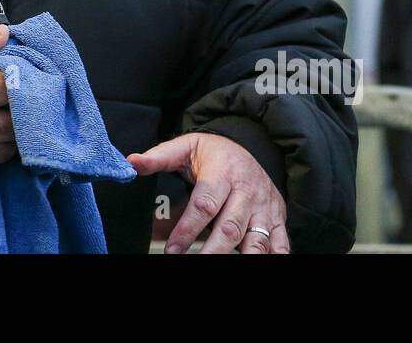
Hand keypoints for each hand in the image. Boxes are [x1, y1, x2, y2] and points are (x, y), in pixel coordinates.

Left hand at [129, 132, 288, 253]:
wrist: (251, 144)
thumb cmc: (214, 152)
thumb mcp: (185, 146)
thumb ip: (159, 157)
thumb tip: (132, 162)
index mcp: (222, 174)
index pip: (204, 205)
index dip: (187, 230)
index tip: (172, 250)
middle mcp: (246, 192)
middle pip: (229, 227)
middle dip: (213, 251)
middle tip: (196, 263)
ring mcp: (264, 207)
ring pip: (256, 239)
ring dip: (244, 257)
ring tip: (225, 268)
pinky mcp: (277, 218)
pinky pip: (280, 242)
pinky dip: (275, 255)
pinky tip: (264, 262)